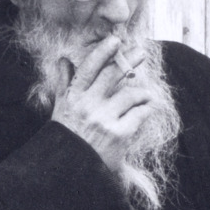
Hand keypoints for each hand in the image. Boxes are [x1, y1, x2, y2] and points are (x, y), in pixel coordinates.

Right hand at [50, 36, 152, 173]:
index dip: (102, 52)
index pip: (88, 69)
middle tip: (141, 52)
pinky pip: (139, 114)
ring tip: (147, 93)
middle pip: (112, 75)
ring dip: (142, 91)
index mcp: (73, 98)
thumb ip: (64, 83)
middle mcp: (88, 106)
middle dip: (129, 60)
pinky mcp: (119, 135)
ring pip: (130, 94)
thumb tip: (63, 60)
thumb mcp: (60, 110)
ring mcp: (104, 120)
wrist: (72, 169)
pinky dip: (146, 109)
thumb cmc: (66, 138)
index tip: (115, 40)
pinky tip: (149, 108)